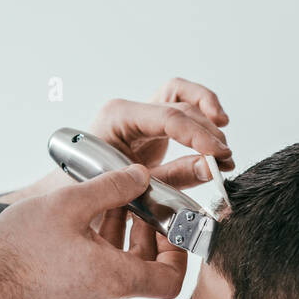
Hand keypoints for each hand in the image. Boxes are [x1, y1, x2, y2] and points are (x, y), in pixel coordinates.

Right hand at [0, 164, 187, 298]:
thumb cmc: (21, 246)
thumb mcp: (70, 202)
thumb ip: (113, 187)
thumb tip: (142, 176)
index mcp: (115, 280)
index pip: (171, 281)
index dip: (179, 254)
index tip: (170, 226)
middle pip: (146, 271)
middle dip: (148, 235)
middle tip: (139, 203)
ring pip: (120, 270)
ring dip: (121, 238)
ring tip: (106, 204)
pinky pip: (97, 276)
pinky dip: (100, 250)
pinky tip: (80, 223)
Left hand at [89, 76, 233, 187]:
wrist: (73, 201)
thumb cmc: (93, 195)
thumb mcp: (137, 191)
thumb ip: (174, 177)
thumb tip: (211, 168)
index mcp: (116, 119)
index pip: (168, 117)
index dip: (198, 135)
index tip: (218, 154)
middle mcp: (128, 111)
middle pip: (180, 107)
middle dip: (207, 132)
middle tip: (225, 159)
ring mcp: (138, 115)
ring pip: (183, 98)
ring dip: (208, 118)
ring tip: (224, 149)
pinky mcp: (149, 126)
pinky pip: (180, 109)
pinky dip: (200, 117)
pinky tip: (216, 132)